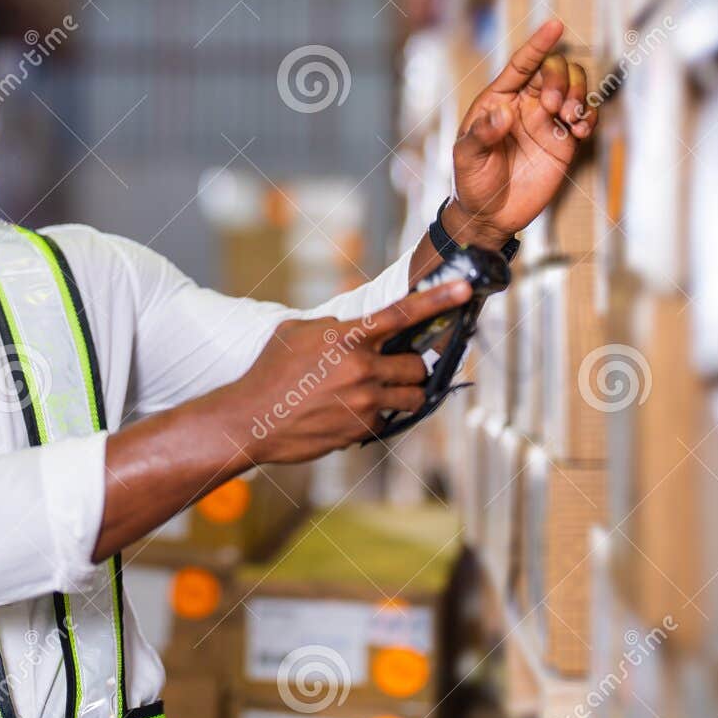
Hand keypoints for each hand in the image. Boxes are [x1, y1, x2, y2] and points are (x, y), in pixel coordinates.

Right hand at [229, 279, 473, 463]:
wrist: (251, 419)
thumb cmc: (269, 371)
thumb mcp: (296, 331)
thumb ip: (333, 325)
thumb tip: (352, 323)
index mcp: (347, 337)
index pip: (402, 313)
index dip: (438, 298)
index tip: (465, 287)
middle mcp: (362, 368)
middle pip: (417, 365)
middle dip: (410, 365)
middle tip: (392, 367)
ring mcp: (365, 401)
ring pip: (413, 396)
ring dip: (403, 392)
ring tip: (376, 391)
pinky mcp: (362, 430)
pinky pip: (388, 419)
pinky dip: (377, 414)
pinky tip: (347, 412)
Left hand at [445, 19, 599, 248]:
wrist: (490, 215)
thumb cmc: (471, 183)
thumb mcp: (467, 158)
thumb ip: (481, 135)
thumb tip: (502, 113)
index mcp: (498, 99)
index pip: (522, 64)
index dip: (538, 43)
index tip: (555, 25)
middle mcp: (524, 103)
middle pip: (554, 69)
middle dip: (562, 79)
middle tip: (555, 107)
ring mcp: (546, 120)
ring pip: (574, 87)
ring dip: (580, 94)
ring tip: (572, 120)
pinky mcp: (564, 140)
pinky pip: (584, 115)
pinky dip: (590, 115)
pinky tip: (581, 130)